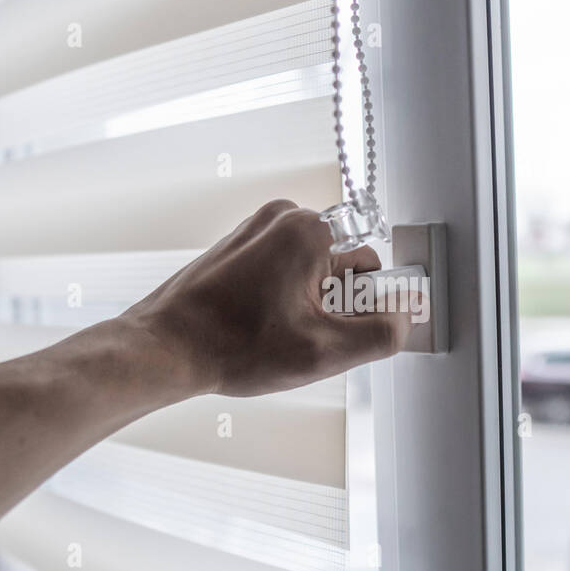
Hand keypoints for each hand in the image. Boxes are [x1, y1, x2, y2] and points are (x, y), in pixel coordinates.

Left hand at [117, 199, 413, 397]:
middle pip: (339, 264)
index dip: (363, 306)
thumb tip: (404, 318)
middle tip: (305, 337)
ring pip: (309, 269)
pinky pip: (280, 270)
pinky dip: (281, 298)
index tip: (340, 331)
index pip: (370, 264)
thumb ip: (380, 334)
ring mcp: (255, 229)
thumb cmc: (231, 347)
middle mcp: (283, 218)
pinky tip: (259, 327)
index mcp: (310, 231)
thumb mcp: (324, 352)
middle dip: (333, 304)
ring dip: (307, 303)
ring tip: (277, 334)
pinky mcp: (236, 246)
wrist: (165, 349)